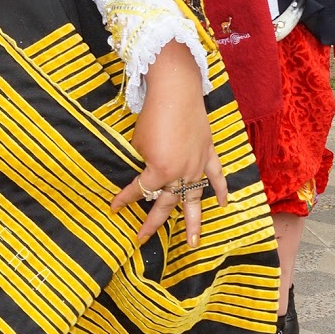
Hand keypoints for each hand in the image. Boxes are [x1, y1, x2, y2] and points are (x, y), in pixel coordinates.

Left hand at [109, 39, 227, 247]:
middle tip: (143, 238)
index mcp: (160, 172)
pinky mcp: (209, 153)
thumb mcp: (138, 142)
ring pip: (195, 199)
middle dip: (153, 222)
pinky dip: (219, 191)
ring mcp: (198, 166)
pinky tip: (221, 205)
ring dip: (193, 222)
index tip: (114, 207)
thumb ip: (144, 161)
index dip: (125, 199)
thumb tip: (148, 168)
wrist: (176, 91)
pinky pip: (216, 177)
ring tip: (193, 242)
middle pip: (166, 204)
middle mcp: (181, 174)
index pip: (140, 191)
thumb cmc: (152, 115)